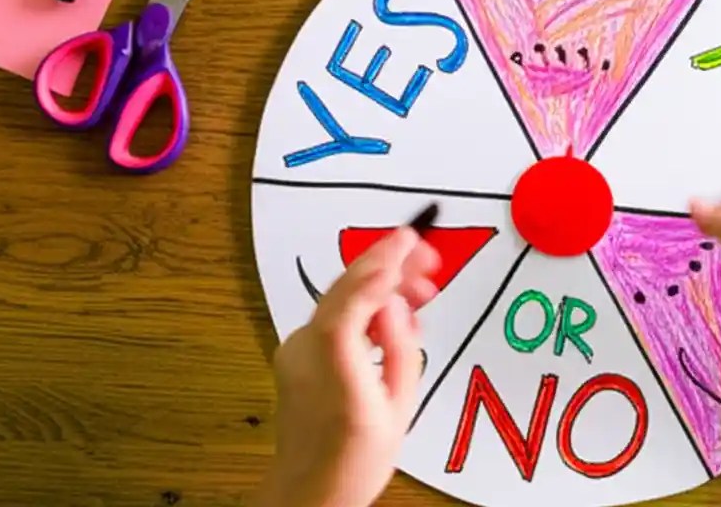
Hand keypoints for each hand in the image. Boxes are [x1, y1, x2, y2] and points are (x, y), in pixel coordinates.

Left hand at [255, 228, 440, 506]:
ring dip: (378, 286)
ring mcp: (295, 349)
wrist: (310, 490)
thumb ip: (402, 346)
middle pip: (346, 286)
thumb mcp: (399, 405)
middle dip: (388, 264)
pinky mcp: (296, 354)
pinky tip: (392, 315)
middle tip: (425, 258)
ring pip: (340, 298)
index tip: (409, 239)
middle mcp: (306, 348)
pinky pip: (333, 316)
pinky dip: (362, 306)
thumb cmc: (352, 461)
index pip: (357, 293)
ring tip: (420, 289)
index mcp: (334, 360)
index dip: (385, 260)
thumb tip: (399, 307)